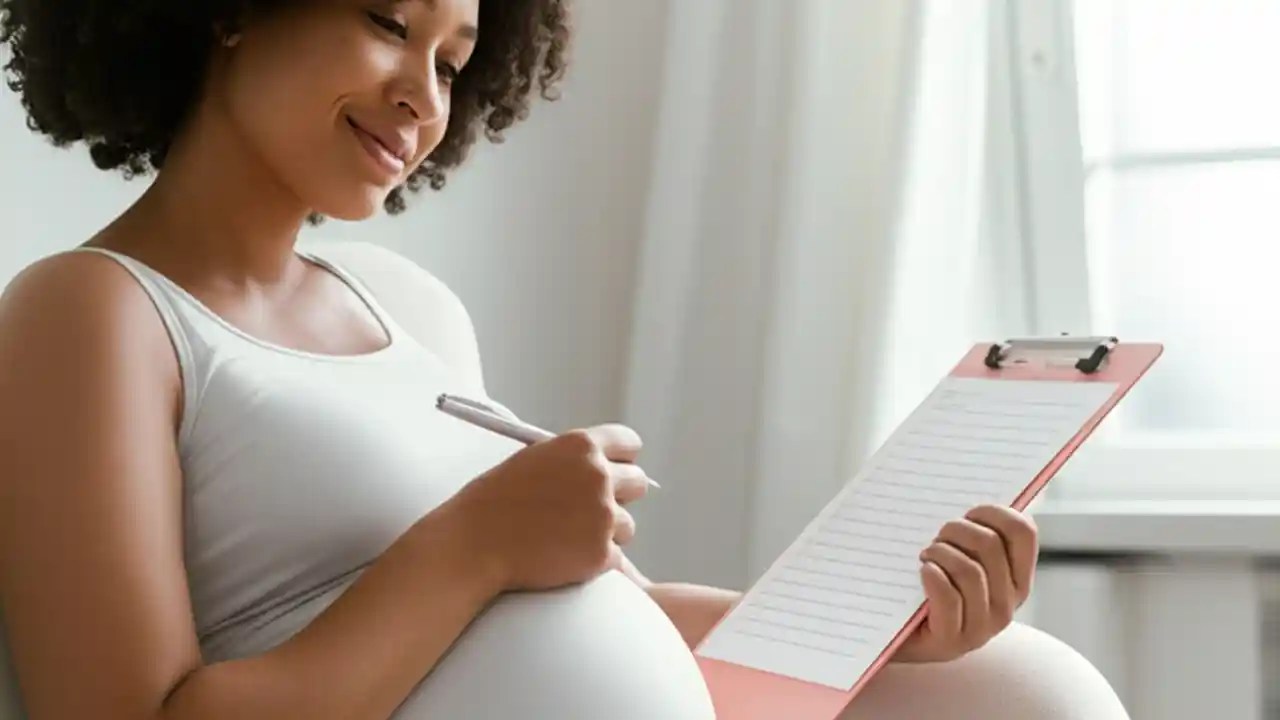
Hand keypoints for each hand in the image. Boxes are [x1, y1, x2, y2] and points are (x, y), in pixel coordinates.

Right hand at [441, 424, 652, 592]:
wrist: (473, 544)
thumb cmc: (493, 504)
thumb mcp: (534, 461)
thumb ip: (572, 461)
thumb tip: (603, 468)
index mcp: (581, 446)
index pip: (629, 443)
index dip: (622, 460)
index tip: (615, 471)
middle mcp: (598, 476)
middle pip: (638, 483)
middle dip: (619, 497)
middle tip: (587, 511)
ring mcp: (603, 516)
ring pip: (627, 526)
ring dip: (604, 534)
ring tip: (563, 538)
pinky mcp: (601, 553)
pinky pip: (615, 558)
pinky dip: (594, 563)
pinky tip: (561, 558)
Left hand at [893, 505, 1037, 662]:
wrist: (894, 637)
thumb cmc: (925, 587)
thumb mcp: (958, 558)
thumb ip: (973, 534)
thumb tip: (971, 488)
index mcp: (1016, 580)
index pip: (1024, 532)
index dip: (994, 511)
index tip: (968, 512)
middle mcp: (1006, 605)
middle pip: (989, 545)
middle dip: (955, 530)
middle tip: (935, 537)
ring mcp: (981, 627)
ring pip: (969, 570)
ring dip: (939, 553)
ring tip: (925, 557)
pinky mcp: (952, 641)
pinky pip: (947, 595)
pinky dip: (931, 576)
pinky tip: (922, 572)